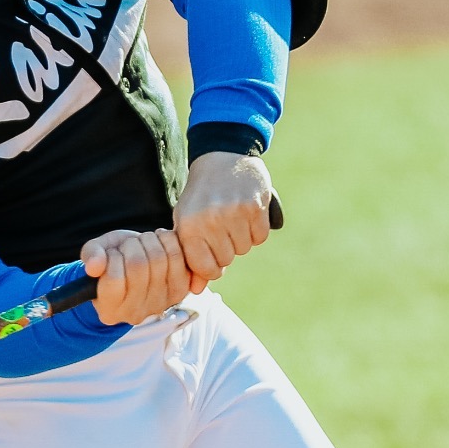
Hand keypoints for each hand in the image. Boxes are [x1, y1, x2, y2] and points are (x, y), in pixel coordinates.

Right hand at [81, 228, 193, 326]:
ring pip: (158, 259)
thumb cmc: (112, 259)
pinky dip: (168, 241)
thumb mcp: (95, 253)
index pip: (113, 279)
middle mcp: (135, 314)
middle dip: (131, 245)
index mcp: (109, 311)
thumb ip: (91, 256)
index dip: (113, 258)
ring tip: (143, 242)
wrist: (137, 263)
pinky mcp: (180, 291)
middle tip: (129, 244)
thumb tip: (93, 267)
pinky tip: (159, 241)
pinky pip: (178, 257)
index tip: (112, 253)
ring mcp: (160, 304)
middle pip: (138, 267)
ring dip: (149, 241)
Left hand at [174, 152, 275, 283]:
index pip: (206, 269)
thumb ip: (192, 258)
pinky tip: (246, 213)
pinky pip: (260, 237)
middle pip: (227, 259)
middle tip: (220, 227)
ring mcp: (235, 212)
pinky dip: (256, 230)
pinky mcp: (256, 206)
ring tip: (231, 217)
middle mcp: (211, 220)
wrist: (223, 157)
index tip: (211, 256)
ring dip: (240, 239)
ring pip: (244, 249)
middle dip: (225, 249)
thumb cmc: (201, 196)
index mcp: (189, 226)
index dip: (211, 267)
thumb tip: (196, 290)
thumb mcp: (188, 223)